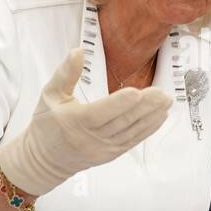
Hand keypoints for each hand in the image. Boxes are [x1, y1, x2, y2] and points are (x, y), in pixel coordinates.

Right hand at [0, 48, 171, 195]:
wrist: (45, 159)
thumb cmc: (47, 125)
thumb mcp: (50, 95)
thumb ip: (65, 73)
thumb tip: (78, 51)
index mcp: (74, 121)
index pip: (100, 112)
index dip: (120, 103)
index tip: (137, 92)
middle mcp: (91, 138)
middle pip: (122, 121)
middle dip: (145, 107)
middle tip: (162, 93)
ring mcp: (103, 148)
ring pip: (131, 131)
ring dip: (151, 116)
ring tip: (166, 101)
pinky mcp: (112, 154)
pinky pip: (133, 140)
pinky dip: (148, 128)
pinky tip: (160, 116)